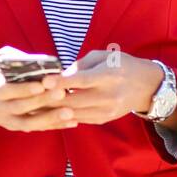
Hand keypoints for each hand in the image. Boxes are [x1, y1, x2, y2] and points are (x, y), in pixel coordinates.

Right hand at [0, 45, 76, 133]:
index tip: (42, 84)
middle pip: (20, 107)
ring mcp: (3, 119)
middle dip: (42, 101)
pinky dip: (53, 125)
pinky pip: (33, 128)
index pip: (5, 91)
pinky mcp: (12, 126)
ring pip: (27, 123)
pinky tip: (72, 122)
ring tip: (70, 112)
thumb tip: (46, 61)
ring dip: (50, 118)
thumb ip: (19, 59)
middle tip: (62, 93)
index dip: (23, 89)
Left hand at [45, 49, 163, 124]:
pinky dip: (64, 116)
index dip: (62, 82)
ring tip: (34, 106)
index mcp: (109, 75)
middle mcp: (109, 95)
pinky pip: (80, 119)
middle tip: (31, 96)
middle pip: (75, 101)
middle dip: (51, 100)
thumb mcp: (103, 56)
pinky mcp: (104, 119)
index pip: (82, 80)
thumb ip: (80, 64)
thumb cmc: (121, 65)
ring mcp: (107, 110)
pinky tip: (49, 112)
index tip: (44, 81)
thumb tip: (59, 74)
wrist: (146, 86)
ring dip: (53, 111)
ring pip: (74, 114)